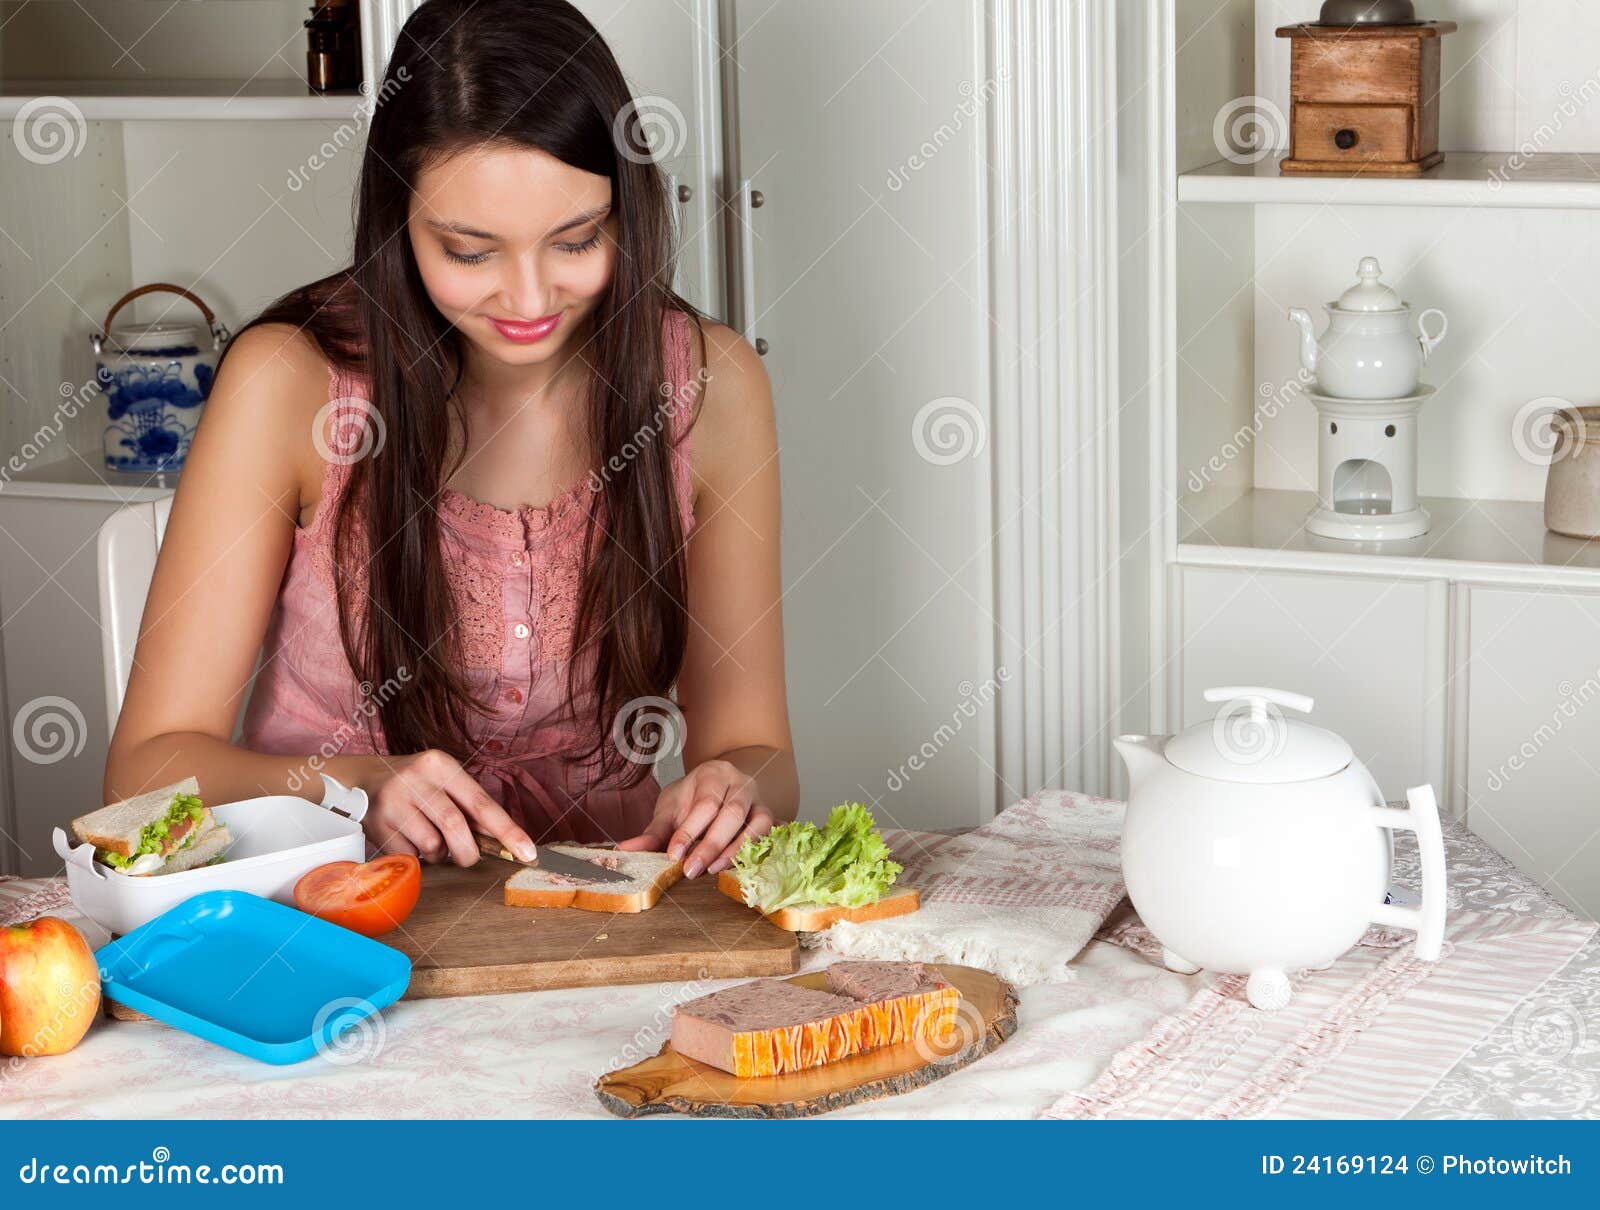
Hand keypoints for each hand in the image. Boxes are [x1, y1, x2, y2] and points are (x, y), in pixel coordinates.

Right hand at [354, 749, 536, 865]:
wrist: (361, 780)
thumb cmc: (417, 785)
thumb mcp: (443, 783)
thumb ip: (470, 808)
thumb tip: (507, 842)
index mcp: (441, 765)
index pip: (482, 803)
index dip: (507, 831)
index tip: (527, 852)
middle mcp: (416, 779)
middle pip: (456, 826)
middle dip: (468, 851)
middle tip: (468, 857)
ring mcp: (393, 801)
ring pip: (432, 845)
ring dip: (440, 854)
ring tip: (431, 841)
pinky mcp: (377, 824)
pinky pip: (410, 855)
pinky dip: (418, 857)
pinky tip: (409, 839)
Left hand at [617, 759, 774, 877]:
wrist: (719, 786)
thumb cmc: (692, 799)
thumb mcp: (670, 809)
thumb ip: (653, 832)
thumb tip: (626, 849)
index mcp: (713, 774)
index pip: (704, 803)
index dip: (689, 831)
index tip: (673, 855)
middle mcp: (740, 783)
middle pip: (730, 814)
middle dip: (710, 845)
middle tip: (690, 870)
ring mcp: (758, 799)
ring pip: (754, 824)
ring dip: (733, 850)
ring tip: (712, 870)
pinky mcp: (768, 816)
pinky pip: (766, 834)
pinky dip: (751, 851)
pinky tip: (733, 867)